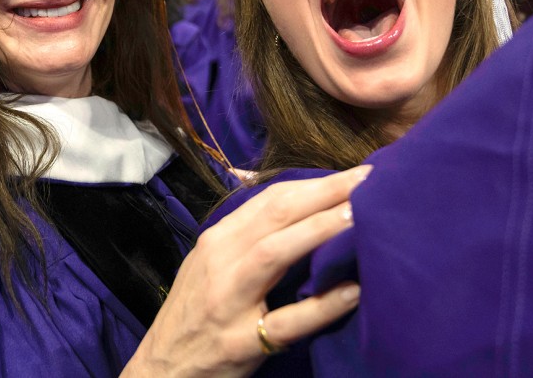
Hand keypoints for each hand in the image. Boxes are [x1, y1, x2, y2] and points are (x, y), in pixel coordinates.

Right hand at [123, 166, 368, 377]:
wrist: (162, 368)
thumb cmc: (196, 312)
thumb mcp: (211, 265)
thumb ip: (248, 239)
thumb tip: (300, 210)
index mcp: (218, 240)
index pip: (269, 200)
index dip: (313, 183)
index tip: (354, 174)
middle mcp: (221, 262)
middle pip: (275, 215)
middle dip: (324, 193)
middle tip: (369, 180)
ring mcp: (229, 302)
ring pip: (275, 254)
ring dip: (320, 230)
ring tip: (361, 216)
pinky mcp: (241, 342)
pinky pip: (287, 321)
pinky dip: (323, 305)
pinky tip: (354, 291)